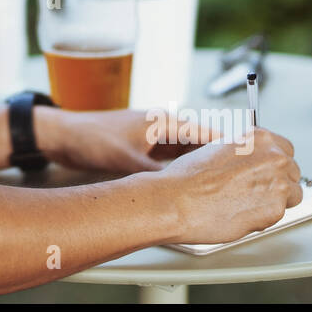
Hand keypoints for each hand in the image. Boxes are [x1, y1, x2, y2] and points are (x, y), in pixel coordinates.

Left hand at [36, 106, 221, 174]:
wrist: (64, 136)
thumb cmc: (93, 139)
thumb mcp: (128, 160)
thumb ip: (156, 175)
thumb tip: (180, 191)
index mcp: (164, 121)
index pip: (206, 133)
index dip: (228, 148)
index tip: (247, 163)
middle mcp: (163, 127)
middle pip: (200, 145)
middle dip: (217, 162)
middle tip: (237, 182)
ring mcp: (154, 138)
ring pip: (186, 154)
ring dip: (199, 167)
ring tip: (219, 186)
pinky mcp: (144, 149)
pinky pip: (171, 160)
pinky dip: (180, 171)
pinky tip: (188, 186)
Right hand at [157, 126, 302, 244]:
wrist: (178, 201)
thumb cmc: (189, 178)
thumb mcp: (218, 149)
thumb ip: (245, 153)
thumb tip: (255, 163)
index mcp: (259, 138)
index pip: (286, 149)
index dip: (275, 163)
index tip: (267, 171)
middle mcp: (274, 157)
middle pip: (293, 172)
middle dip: (278, 182)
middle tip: (254, 191)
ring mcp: (278, 183)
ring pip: (293, 195)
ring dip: (276, 200)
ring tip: (247, 203)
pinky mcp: (275, 210)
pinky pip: (279, 215)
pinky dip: (264, 217)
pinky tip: (241, 213)